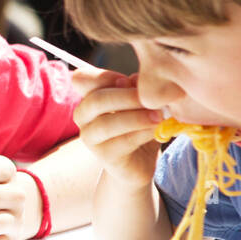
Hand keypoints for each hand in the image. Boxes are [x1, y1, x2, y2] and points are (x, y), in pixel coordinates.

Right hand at [71, 68, 163, 189]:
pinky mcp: (104, 156)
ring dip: (136, 117)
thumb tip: (135, 79)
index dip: (105, 76)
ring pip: (106, 123)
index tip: (130, 80)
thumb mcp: (140, 103)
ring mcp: (90, 137)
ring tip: (159, 116)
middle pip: (96, 100)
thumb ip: (136, 89)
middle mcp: (83, 116)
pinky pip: (123, 141)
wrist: (139, 162)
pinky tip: (157, 129)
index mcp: (89, 97)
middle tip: (154, 98)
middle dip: (127, 97)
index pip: (81, 79)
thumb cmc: (138, 126)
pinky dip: (142, 133)